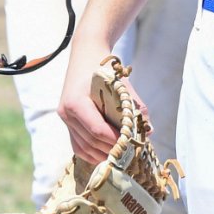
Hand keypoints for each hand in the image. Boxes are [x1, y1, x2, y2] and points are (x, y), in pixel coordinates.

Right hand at [58, 44, 138, 164]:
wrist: (86, 57)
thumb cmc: (105, 70)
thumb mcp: (122, 85)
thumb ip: (135, 107)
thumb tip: (149, 131)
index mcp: (76, 102)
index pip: (97, 130)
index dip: (115, 140)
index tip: (130, 144)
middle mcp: (66, 113)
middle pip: (91, 141)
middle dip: (111, 150)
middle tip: (129, 153)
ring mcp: (64, 119)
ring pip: (83, 147)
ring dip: (102, 155)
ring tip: (120, 156)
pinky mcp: (67, 123)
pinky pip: (78, 145)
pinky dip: (92, 153)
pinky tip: (106, 154)